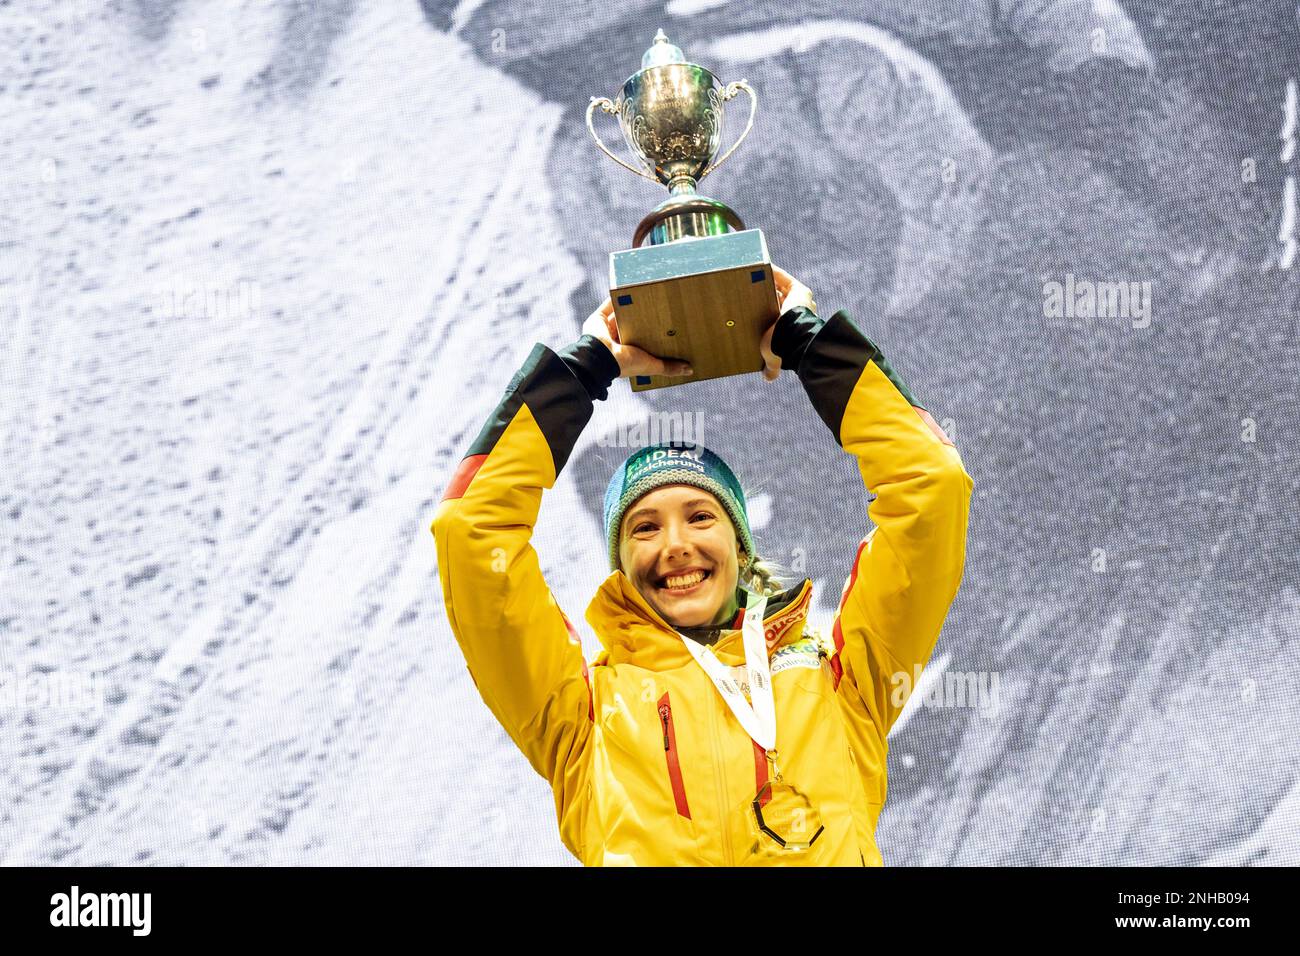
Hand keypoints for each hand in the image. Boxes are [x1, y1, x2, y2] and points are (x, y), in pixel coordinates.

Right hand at [582, 298, 693, 379]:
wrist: (602, 356)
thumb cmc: (625, 363)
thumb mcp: (651, 365)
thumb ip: (668, 367)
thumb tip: (689, 370)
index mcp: (627, 353)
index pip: (642, 342)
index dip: (651, 334)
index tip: (665, 326)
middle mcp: (616, 340)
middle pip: (631, 325)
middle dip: (642, 317)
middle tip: (658, 306)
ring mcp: (607, 328)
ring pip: (620, 313)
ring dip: (630, 305)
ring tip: (645, 294)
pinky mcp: (598, 317)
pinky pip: (608, 304)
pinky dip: (615, 296)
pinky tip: (627, 287)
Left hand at [759, 265, 816, 381]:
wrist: (794, 338)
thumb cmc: (783, 348)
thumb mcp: (774, 359)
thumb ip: (772, 367)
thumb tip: (768, 378)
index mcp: (792, 326)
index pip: (778, 313)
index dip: (767, 307)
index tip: (754, 302)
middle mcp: (799, 312)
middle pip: (779, 299)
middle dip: (766, 294)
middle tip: (748, 291)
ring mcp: (800, 300)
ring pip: (781, 288)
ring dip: (767, 282)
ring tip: (750, 278)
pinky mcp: (799, 291)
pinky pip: (783, 278)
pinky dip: (772, 272)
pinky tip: (758, 268)